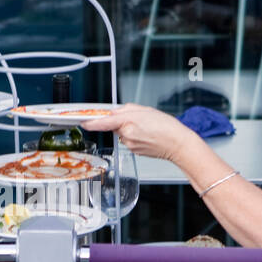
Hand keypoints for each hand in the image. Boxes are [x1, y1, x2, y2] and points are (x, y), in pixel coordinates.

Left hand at [80, 104, 197, 163]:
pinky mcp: (134, 151)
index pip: (103, 123)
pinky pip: (129, 140)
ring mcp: (130, 145)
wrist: (178, 144)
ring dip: (130, 129)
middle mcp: (126, 135)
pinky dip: (135, 136)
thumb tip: (114, 113)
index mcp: (128, 122)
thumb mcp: (145, 110)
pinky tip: (147, 136)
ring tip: (146, 128)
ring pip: (122, 133)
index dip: (91, 122)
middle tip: (138, 119)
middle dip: (121, 121)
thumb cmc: (166, 127)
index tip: (83, 121)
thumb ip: (126, 110)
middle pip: (115, 126)